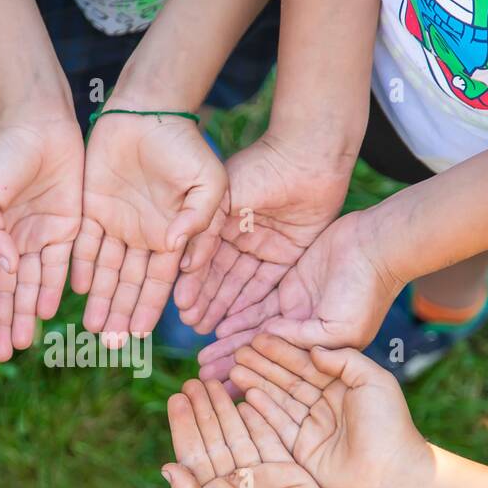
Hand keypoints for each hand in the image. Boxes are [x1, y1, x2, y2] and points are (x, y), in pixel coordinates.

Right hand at [0, 113, 83, 360]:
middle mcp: (9, 241)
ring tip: (22, 343)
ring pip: (31, 285)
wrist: (40, 124)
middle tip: (1, 355)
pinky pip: (60, 267)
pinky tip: (49, 312)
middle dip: (2, 322)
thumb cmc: (2, 154)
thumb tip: (5, 268)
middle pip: (5, 292)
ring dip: (26, 314)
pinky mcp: (66, 229)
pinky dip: (54, 289)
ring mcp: (37, 237)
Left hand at [75, 108, 226, 342]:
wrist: (149, 111)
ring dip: (101, 299)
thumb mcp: (208, 182)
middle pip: (130, 284)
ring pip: (106, 271)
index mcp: (172, 236)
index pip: (159, 282)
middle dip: (122, 314)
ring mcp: (117, 223)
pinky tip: (78, 289)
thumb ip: (199, 220)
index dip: (149, 308)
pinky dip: (82, 266)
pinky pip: (85, 244)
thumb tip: (175, 253)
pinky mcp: (92, 208)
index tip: (139, 335)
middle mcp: (143, 236)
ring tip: (93, 328)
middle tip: (111, 344)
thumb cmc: (185, 145)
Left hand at [163, 379, 337, 487]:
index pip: (193, 452)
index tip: (176, 398)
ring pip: (237, 433)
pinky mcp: (285, 469)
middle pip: (213, 437)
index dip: (184, 425)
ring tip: (214, 382)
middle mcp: (232, 482)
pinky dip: (257, 417)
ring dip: (225, 408)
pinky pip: (268, 437)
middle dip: (202, 409)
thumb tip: (167, 465)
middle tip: (193, 380)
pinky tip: (245, 397)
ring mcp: (259, 475)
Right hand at [175, 132, 352, 333]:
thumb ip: (203, 231)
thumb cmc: (260, 168)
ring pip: (241, 285)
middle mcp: (240, 237)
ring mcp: (264, 247)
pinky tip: (238, 321)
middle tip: (193, 327)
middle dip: (206, 302)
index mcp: (221, 220)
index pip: (202, 258)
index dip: (192, 283)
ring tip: (210, 330)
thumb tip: (182, 265)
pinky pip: (268, 285)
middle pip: (220, 277)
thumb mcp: (222, 198)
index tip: (180, 307)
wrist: (307, 157)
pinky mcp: (289, 255)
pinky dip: (253, 303)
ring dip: (226, 308)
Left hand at [196, 210, 403, 383]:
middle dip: (234, 368)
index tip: (225, 394)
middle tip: (204, 379)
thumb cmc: (366, 290)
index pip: (282, 374)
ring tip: (202, 360)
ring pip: (256, 333)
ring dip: (230, 346)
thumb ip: (303, 338)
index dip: (254, 384)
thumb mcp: (340, 328)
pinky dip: (239, 319)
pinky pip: (258, 307)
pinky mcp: (290, 289)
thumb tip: (267, 340)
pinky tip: (216, 330)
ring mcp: (297, 312)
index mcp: (323, 353)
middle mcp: (307, 336)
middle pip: (264, 356)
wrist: (376, 245)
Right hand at [228, 338, 428, 487]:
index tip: (259, 337)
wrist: (391, 473)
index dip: (283, 352)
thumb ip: (344, 360)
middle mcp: (324, 405)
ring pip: (278, 402)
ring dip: (256, 385)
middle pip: (288, 381)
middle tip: (237, 352)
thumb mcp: (374, 381)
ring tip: (233, 370)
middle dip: (263, 366)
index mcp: (342, 387)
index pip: (306, 364)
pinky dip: (261, 411)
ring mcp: (311, 428)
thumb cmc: (389, 424)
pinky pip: (277, 427)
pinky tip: (245, 395)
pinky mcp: (300, 451)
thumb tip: (313, 350)